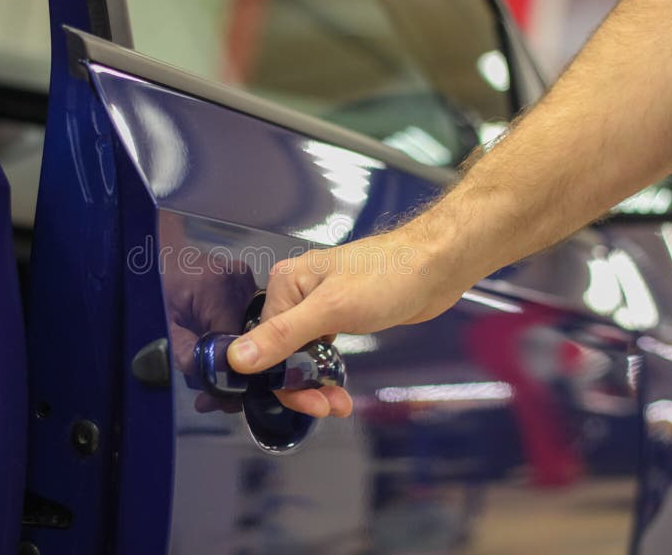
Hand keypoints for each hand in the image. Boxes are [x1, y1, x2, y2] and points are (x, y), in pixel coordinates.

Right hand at [226, 225, 469, 417]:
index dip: (281, 379)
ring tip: (339, 402)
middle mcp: (295, 294)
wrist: (435, 265)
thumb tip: (236, 358)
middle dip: (302, 385)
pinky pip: (320, 350)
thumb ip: (283, 336)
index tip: (308, 402)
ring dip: (317, 383)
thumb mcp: (333, 309)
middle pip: (280, 352)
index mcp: (284, 284)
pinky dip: (328, 371)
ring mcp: (317, 305)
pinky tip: (340, 387)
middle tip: (328, 406)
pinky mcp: (338, 315)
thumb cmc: (388, 277)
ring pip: (301, 355)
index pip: (262, 343)